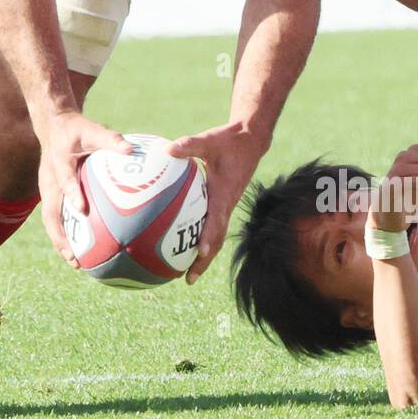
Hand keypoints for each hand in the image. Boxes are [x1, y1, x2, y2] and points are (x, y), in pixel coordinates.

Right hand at [39, 110, 130, 266]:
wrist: (54, 126)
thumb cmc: (76, 129)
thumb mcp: (92, 129)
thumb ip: (110, 139)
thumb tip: (131, 150)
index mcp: (58, 163)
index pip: (64, 179)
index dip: (71, 194)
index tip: (82, 210)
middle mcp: (49, 181)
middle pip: (49, 214)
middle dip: (60, 237)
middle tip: (74, 257)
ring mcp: (48, 190)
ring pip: (51, 220)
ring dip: (61, 242)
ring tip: (77, 264)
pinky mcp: (52, 195)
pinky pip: (58, 217)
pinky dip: (67, 234)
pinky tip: (84, 249)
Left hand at [169, 121, 265, 283]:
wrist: (249, 141)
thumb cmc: (228, 141)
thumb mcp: (209, 140)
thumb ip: (189, 145)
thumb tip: (168, 149)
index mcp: (224, 193)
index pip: (216, 219)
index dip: (208, 236)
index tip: (198, 252)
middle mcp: (226, 205)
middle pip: (216, 239)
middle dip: (203, 261)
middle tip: (188, 278)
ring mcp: (226, 207)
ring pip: (215, 237)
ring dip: (203, 257)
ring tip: (186, 275)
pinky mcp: (223, 205)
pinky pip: (212, 227)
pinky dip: (201, 241)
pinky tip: (184, 248)